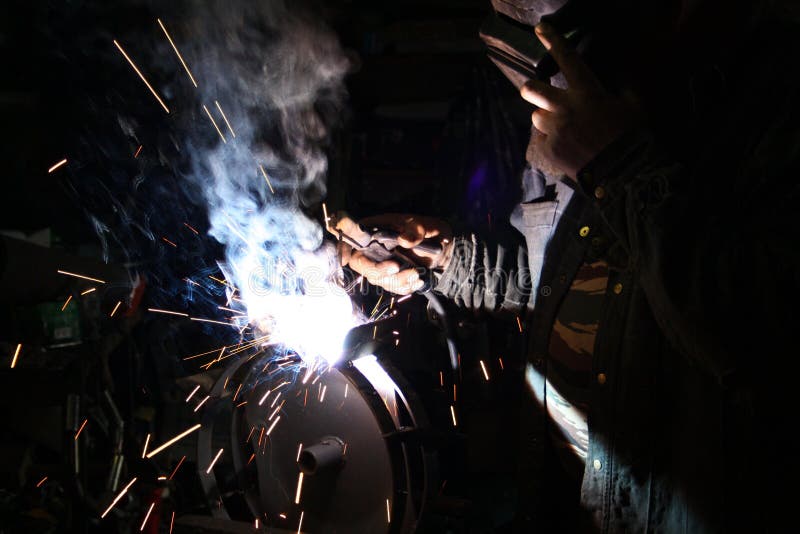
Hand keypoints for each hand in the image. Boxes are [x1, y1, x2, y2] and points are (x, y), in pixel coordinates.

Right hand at [331, 213, 452, 294]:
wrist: (445, 251)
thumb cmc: (431, 232)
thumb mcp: (427, 227)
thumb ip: (416, 231)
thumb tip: (403, 240)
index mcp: (377, 229)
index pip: (352, 237)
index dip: (344, 246)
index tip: (346, 255)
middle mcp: (374, 248)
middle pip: (360, 263)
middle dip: (377, 269)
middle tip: (396, 267)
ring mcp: (381, 264)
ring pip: (377, 278)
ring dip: (396, 280)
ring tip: (417, 273)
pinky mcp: (390, 277)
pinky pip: (390, 287)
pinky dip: (404, 286)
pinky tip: (417, 280)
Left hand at [520, 23, 637, 178]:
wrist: (622, 172)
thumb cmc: (631, 136)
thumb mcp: (634, 105)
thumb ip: (623, 87)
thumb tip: (619, 77)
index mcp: (587, 92)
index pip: (567, 60)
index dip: (553, 41)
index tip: (540, 29)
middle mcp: (565, 108)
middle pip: (531, 90)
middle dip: (532, 89)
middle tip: (541, 94)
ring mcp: (555, 130)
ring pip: (537, 116)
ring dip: (547, 119)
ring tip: (565, 128)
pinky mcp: (549, 150)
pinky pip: (542, 140)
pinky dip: (552, 141)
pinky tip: (568, 147)